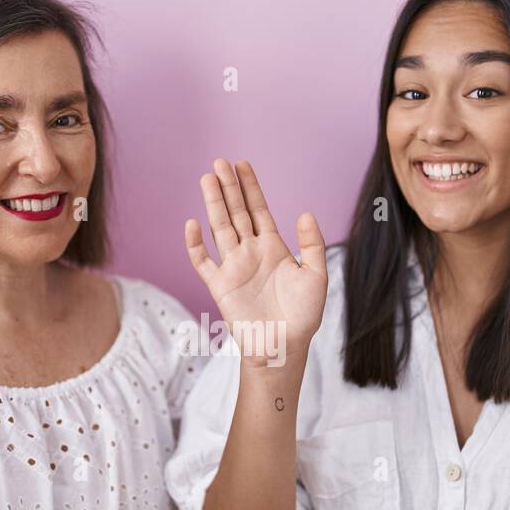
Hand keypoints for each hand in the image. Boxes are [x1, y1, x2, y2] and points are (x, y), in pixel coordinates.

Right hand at [184, 159, 326, 367]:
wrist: (284, 346)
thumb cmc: (303, 316)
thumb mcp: (316, 276)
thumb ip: (312, 244)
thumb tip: (305, 214)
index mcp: (273, 248)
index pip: (258, 209)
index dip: (250, 187)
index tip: (242, 164)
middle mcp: (251, 253)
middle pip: (236, 212)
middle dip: (228, 187)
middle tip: (219, 162)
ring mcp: (233, 267)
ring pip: (220, 228)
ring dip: (212, 204)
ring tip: (207, 178)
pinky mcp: (220, 286)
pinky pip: (203, 261)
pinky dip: (195, 244)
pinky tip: (193, 224)